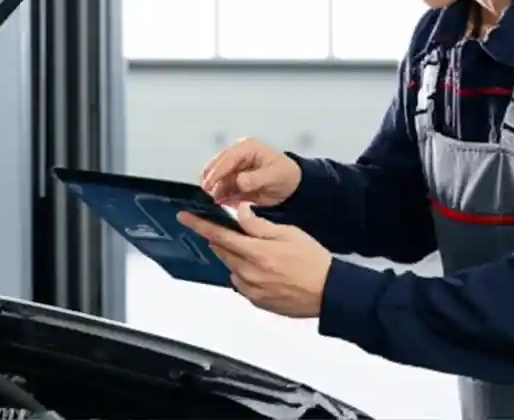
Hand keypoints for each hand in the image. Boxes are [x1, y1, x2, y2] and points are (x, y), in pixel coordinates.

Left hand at [177, 203, 331, 317]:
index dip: (199, 225)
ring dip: (237, 257)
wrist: (328, 291)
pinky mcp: (257, 301)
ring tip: (263, 255)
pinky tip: (267, 271)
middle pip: (223, 252)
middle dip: (223, 240)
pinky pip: (242, 284)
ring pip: (232, 268)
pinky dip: (246, 274)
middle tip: (239, 234)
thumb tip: (241, 212)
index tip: (185, 218)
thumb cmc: (313, 261)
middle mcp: (248, 273)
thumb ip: (259, 224)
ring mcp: (251, 290)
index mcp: (255, 253)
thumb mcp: (288, 233)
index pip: (218, 235)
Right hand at [200, 136, 301, 206]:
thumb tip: (239, 181)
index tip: (209, 185)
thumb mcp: (273, 176)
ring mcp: (234, 166)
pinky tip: (221, 201)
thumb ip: (255, 178)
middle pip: (216, 165)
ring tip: (216, 200)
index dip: (217, 172)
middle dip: (211, 181)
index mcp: (247, 147)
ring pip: (216, 176)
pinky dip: (220, 194)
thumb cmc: (285, 175)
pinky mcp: (233, 178)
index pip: (227, 158)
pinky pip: (221, 186)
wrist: (292, 185)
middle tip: (209, 195)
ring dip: (215, 188)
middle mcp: (237, 153)